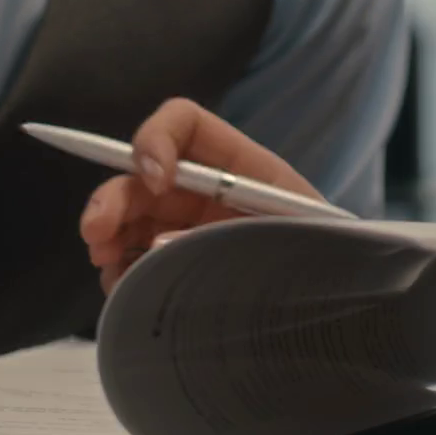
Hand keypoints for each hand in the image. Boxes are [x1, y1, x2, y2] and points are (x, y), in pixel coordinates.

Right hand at [80, 98, 322, 292]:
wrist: (340, 311)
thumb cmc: (326, 262)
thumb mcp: (293, 238)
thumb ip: (229, 236)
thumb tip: (159, 246)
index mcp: (240, 166)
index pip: (183, 123)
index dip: (157, 139)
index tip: (155, 180)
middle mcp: (204, 192)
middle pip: (139, 175)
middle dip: (111, 198)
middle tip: (95, 234)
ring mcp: (186, 230)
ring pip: (127, 220)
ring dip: (107, 239)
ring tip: (108, 268)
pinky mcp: (177, 269)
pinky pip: (133, 263)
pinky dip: (120, 275)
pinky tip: (124, 291)